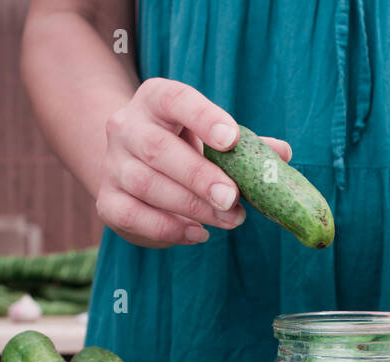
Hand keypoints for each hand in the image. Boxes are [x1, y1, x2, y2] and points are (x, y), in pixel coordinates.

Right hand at [98, 78, 291, 247]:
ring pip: (145, 185)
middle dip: (199, 177)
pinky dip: (167, 229)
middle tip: (232, 199)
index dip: (204, 117)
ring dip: (191, 207)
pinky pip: (132, 216)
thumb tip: (282, 154)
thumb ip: (245, 146)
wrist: (132, 163)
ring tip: (228, 220)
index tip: (233, 139)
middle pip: (157, 149)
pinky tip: (197, 233)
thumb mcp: (213, 138)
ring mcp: (112, 164)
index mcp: (155, 99)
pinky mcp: (107, 200)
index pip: (176, 99)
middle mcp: (126, 126)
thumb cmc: (184, 145)